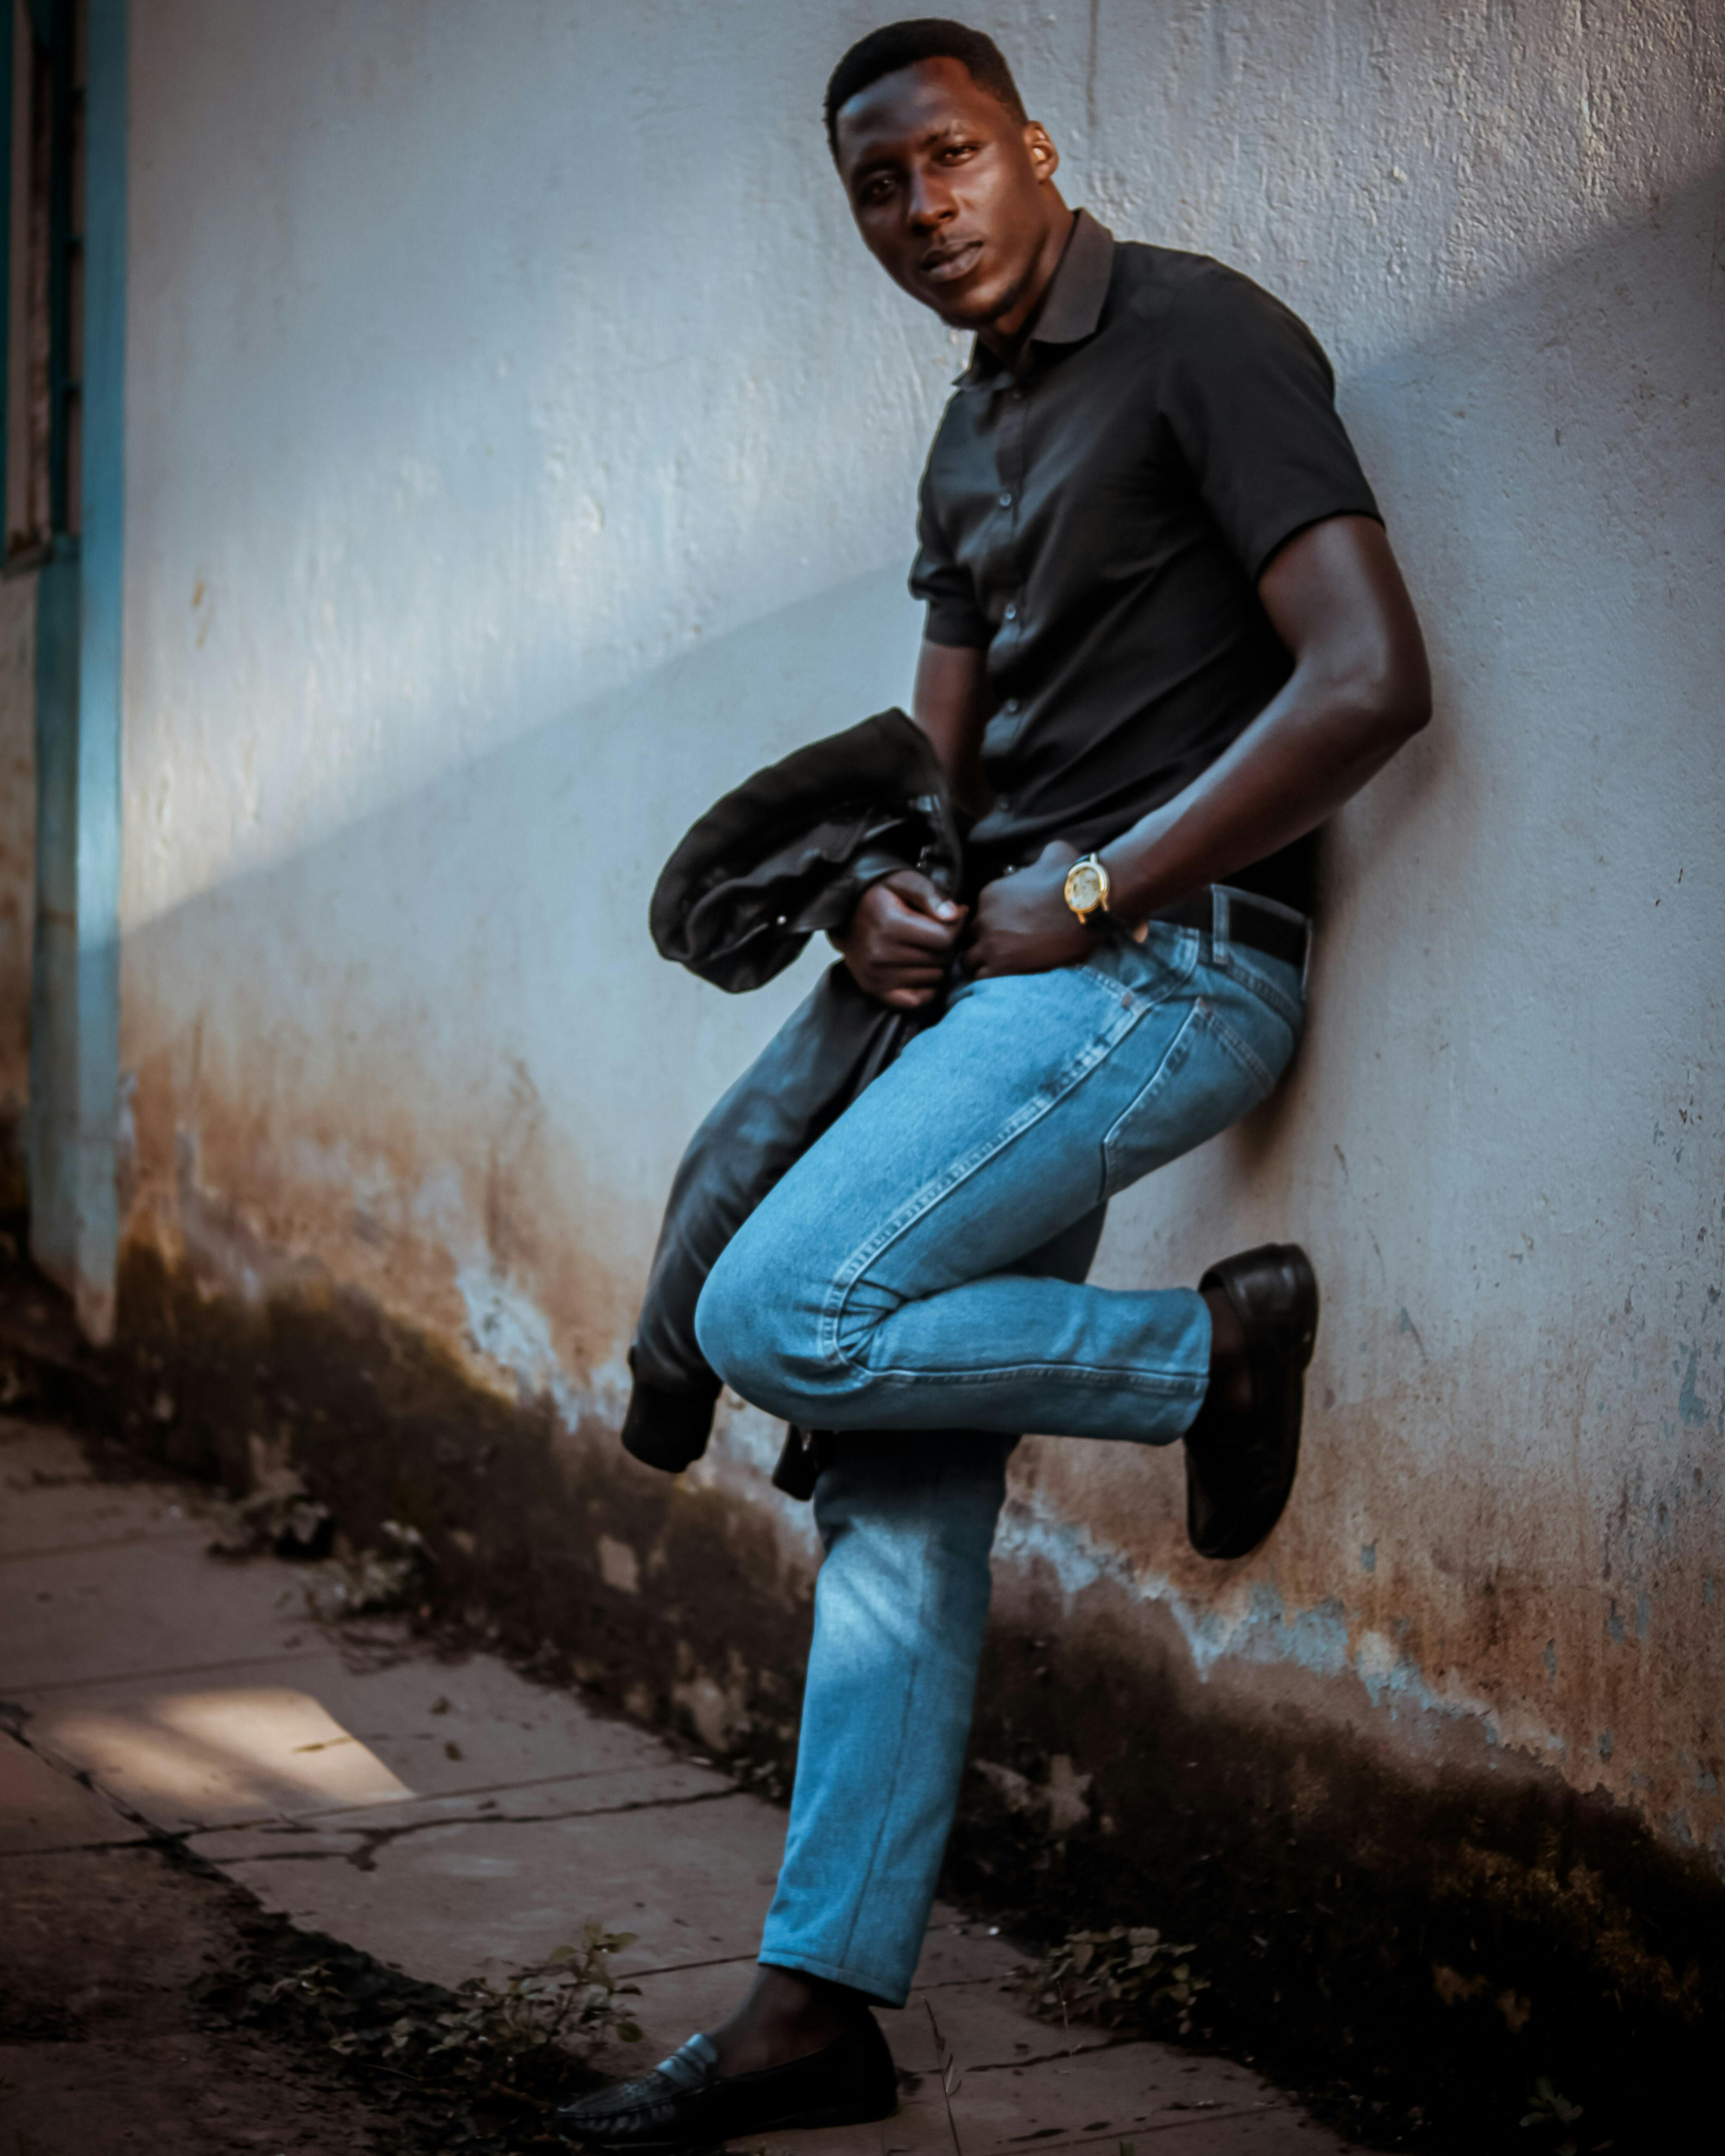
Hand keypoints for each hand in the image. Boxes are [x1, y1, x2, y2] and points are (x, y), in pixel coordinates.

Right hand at [833, 869, 967, 1009]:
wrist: (845, 911)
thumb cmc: (881, 894)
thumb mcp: (904, 881)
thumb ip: (930, 894)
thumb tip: (955, 915)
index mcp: (888, 924)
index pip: (943, 939)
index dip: (957, 927)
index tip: (956, 916)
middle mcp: (879, 953)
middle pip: (939, 960)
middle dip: (947, 945)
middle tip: (939, 931)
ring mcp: (875, 975)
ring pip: (932, 979)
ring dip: (937, 964)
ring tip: (927, 947)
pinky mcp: (873, 988)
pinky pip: (914, 1000)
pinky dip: (925, 988)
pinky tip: (923, 970)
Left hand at [962, 840, 1090, 978]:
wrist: (1086, 903)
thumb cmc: (1071, 877)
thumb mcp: (1052, 854)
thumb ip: (1040, 858)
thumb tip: (1044, 860)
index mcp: (989, 894)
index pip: (980, 915)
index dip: (994, 923)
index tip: (1010, 929)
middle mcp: (984, 918)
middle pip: (973, 937)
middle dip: (986, 942)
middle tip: (1008, 949)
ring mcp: (990, 944)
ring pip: (970, 960)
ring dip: (984, 963)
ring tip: (1005, 966)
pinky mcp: (1002, 966)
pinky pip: (982, 978)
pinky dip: (992, 978)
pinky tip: (1009, 976)